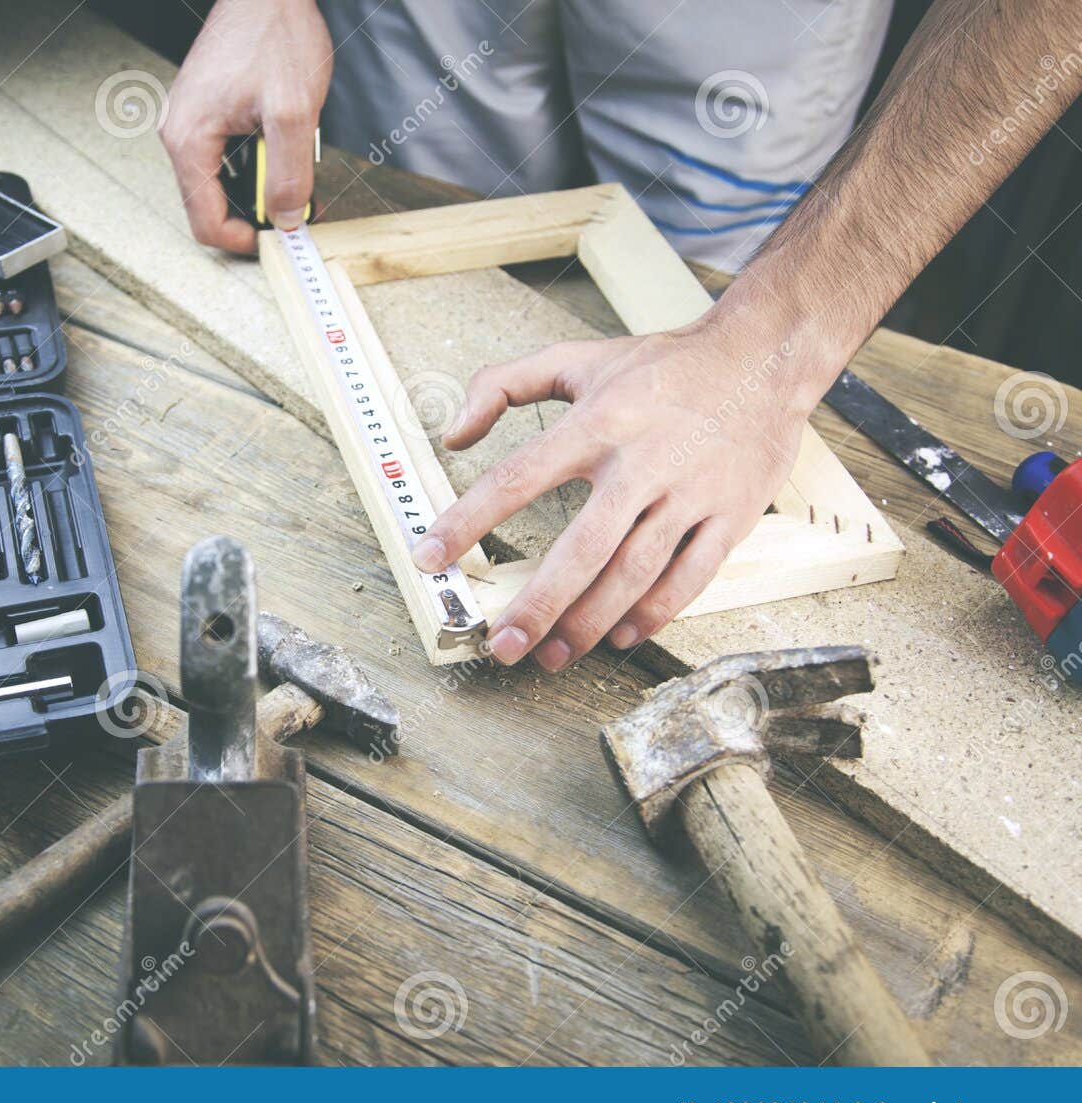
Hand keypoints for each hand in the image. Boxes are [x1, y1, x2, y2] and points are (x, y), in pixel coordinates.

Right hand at [160, 0, 330, 252]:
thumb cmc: (275, 35)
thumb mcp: (294, 112)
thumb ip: (289, 173)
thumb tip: (285, 219)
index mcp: (189, 140)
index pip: (205, 222)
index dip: (244, 240)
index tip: (279, 236)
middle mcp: (180, 134)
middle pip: (212, 204)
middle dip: (256, 210)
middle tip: (299, 200)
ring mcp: (191, 121)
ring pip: (222, 180)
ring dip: (260, 183)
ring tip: (293, 163)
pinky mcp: (207, 110)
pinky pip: (227, 154)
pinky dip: (257, 159)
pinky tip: (282, 142)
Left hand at [412, 318, 831, 669]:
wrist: (763, 358)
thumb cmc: (664, 365)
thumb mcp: (578, 357)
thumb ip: (504, 385)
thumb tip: (454, 433)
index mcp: (597, 423)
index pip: (517, 478)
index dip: (468, 521)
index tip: (430, 557)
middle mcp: (641, 463)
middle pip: (581, 548)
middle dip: (538, 605)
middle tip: (503, 645)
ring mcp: (689, 493)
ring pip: (634, 572)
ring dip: (591, 622)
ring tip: (553, 655)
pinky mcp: (729, 515)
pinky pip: (689, 577)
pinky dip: (655, 613)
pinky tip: (622, 636)